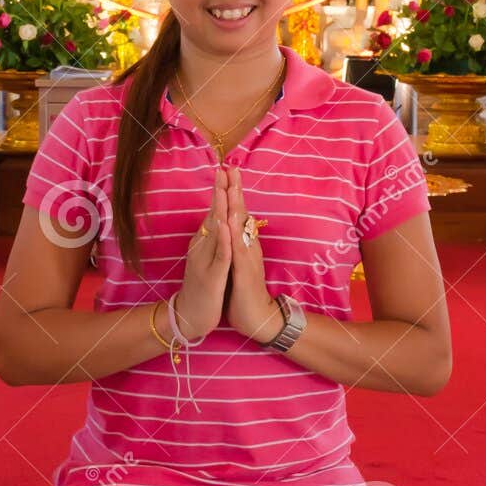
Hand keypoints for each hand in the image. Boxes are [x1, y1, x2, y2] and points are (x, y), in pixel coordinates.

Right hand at [173, 167, 230, 340]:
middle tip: (224, 168)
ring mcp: (205, 261)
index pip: (215, 211)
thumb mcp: (210, 258)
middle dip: (220, 191)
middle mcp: (202, 247)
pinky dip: (223, 241)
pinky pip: (219, 257)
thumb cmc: (204, 287)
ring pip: (215, 231)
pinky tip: (226, 228)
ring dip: (220, 209)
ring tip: (225, 189)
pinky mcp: (212, 277)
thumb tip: (219, 218)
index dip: (222, 190)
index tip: (229, 168)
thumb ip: (214, 238)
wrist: (190, 317)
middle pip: (213, 214)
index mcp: (205, 242)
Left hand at [224, 167, 280, 344]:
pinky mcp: (244, 272)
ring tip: (231, 185)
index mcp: (244, 244)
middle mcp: (248, 246)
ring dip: (236, 205)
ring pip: (241, 227)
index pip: (238, 213)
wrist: (257, 318)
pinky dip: (233, 234)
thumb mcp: (238, 263)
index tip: (227, 171)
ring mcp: (248, 258)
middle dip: (236, 190)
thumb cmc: (245, 291)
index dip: (233, 193)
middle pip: (242, 213)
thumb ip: (238, 244)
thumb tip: (235, 227)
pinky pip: (238, 250)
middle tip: (231, 167)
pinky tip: (230, 220)